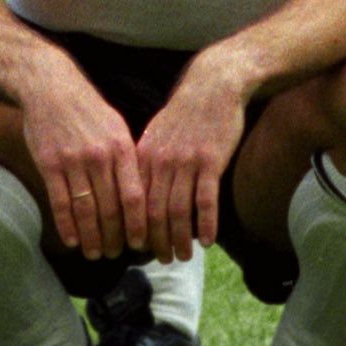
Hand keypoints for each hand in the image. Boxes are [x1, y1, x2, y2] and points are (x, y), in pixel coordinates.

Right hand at [16, 70, 143, 262]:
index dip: (138, 224)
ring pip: (85, 210)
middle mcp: (99, 157)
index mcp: (121, 148)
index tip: (141, 243)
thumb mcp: (116, 127)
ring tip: (94, 254)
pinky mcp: (49, 164)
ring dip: (91, 237)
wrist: (51, 87)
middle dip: (114, 237)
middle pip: (110, 209)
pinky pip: (60, 202)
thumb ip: (128, 159)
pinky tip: (71, 241)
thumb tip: (141, 195)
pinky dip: (66, 225)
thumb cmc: (88, 109)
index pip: (134, 196)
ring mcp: (72, 161)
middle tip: (116, 254)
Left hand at [129, 54, 250, 260]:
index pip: (132, 202)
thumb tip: (137, 193)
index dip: (133, 229)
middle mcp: (160, 161)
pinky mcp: (210, 161)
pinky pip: (205, 200)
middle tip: (161, 260)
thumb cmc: (185, 112)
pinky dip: (205, 223)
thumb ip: (147, 163)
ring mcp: (185, 162)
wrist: (213, 85)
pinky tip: (207, 241)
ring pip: (178, 211)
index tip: (136, 248)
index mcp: (143, 156)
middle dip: (156, 241)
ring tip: (183, 256)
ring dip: (180, 239)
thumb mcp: (156, 134)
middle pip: (153, 212)